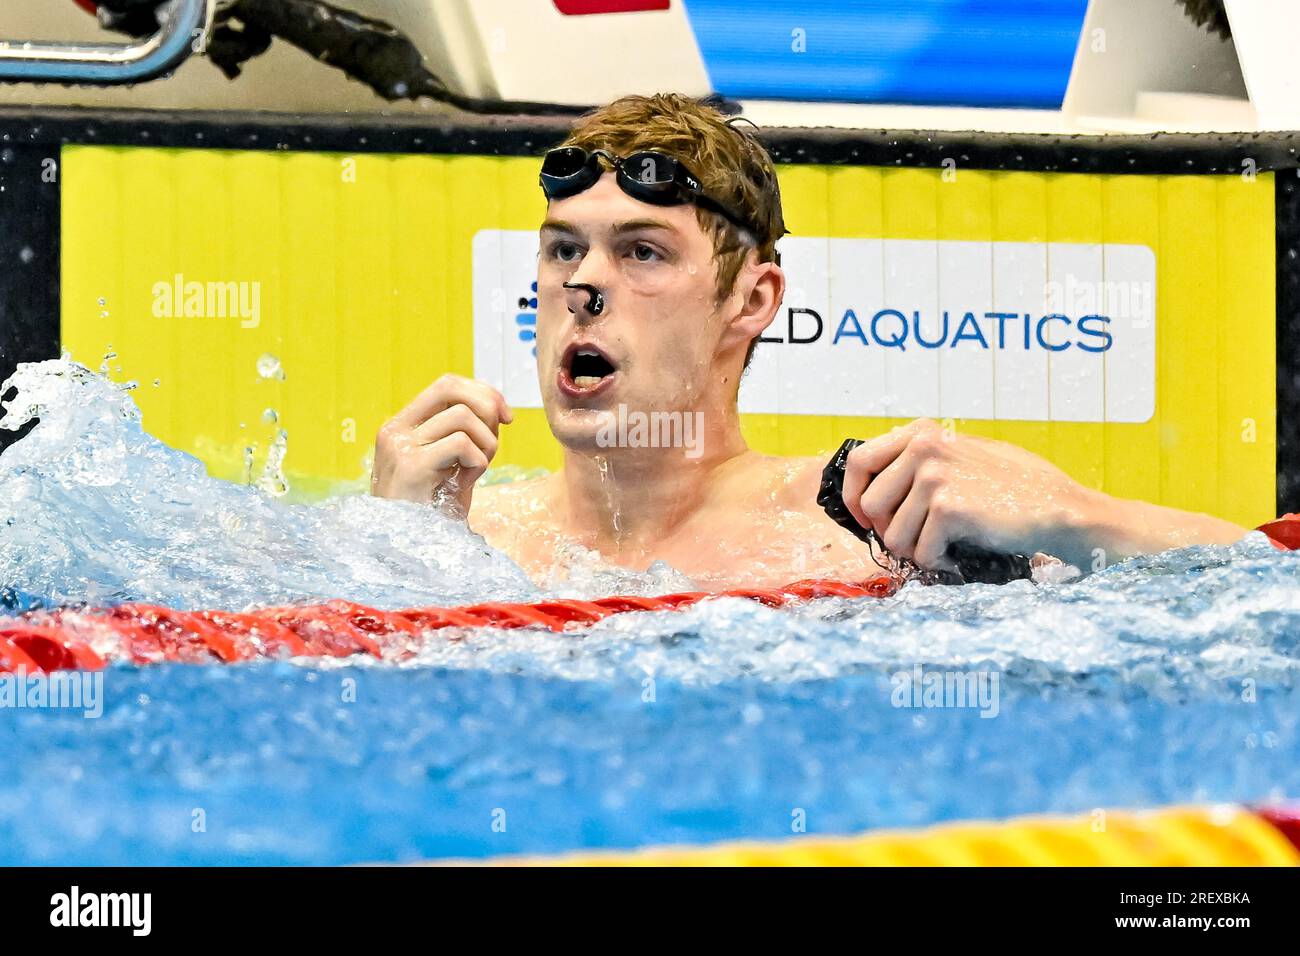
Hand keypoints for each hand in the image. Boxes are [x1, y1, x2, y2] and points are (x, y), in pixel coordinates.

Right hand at [370, 374, 512, 513]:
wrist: (411, 551)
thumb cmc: (433, 512)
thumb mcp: (448, 465)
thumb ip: (464, 435)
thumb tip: (496, 409)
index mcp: (401, 426)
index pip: (446, 385)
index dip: (483, 392)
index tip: (506, 417)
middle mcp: (395, 430)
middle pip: (451, 387)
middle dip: (488, 405)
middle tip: (500, 435)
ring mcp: (399, 447)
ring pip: (462, 416)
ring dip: (486, 442)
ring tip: (477, 469)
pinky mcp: (412, 466)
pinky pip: (462, 443)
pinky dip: (477, 461)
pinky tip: (467, 481)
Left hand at [839, 419, 1096, 571]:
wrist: (1056, 507)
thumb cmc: (1011, 487)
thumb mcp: (960, 454)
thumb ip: (918, 461)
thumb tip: (872, 486)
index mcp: (921, 432)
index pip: (858, 461)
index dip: (854, 496)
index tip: (867, 519)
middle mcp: (923, 448)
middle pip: (869, 506)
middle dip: (888, 532)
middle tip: (918, 539)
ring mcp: (934, 476)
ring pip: (892, 536)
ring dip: (916, 550)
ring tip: (946, 544)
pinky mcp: (948, 508)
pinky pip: (920, 552)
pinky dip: (938, 562)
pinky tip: (960, 554)